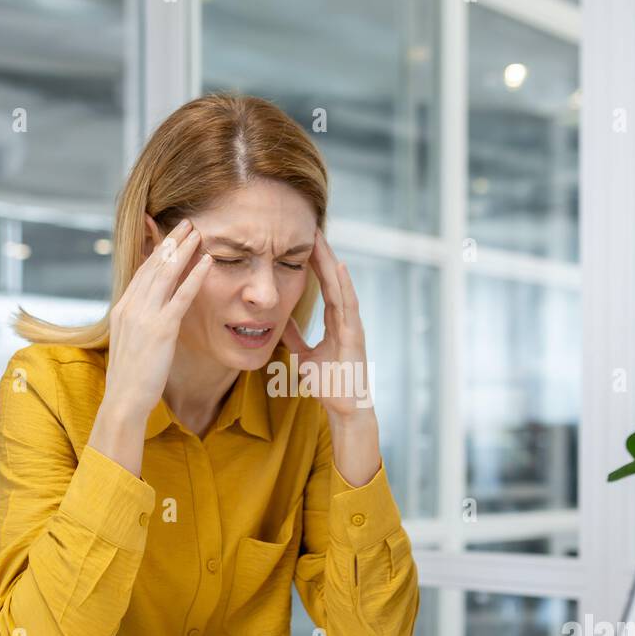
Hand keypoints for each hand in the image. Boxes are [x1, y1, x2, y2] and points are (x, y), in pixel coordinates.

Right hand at [88, 218, 211, 474]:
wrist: (124, 399)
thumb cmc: (131, 377)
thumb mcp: (132, 343)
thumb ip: (140, 324)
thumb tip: (153, 316)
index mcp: (123, 308)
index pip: (142, 272)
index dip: (157, 251)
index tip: (171, 236)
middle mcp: (131, 306)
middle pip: (154, 265)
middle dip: (172, 242)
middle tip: (187, 223)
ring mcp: (145, 316)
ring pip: (167, 274)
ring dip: (184, 250)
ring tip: (198, 232)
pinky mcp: (161, 328)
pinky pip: (181, 296)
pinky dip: (195, 276)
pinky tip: (207, 261)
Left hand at [280, 228, 371, 421]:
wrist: (345, 407)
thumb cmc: (329, 384)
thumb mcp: (304, 355)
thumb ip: (294, 337)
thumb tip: (279, 322)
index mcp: (336, 322)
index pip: (323, 286)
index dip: (314, 264)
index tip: (303, 242)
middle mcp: (346, 318)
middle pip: (332, 280)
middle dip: (322, 255)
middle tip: (311, 228)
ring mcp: (352, 324)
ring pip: (340, 286)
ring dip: (330, 262)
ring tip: (321, 239)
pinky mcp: (355, 334)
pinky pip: (348, 305)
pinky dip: (343, 285)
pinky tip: (337, 266)